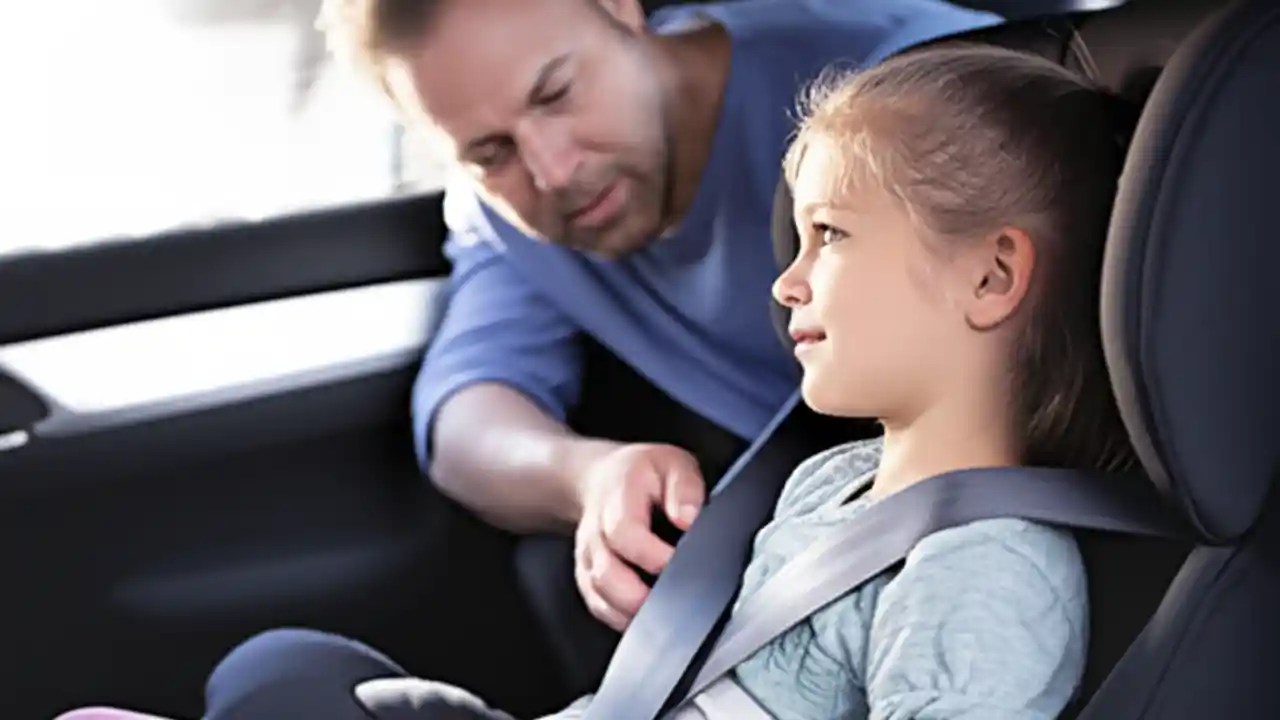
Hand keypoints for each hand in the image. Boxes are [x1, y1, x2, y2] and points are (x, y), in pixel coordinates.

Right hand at [573, 443, 704, 631]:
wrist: (604, 479)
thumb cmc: (644, 475)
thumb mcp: (673, 464)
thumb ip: (685, 488)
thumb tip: (688, 519)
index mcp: (617, 496)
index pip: (623, 531)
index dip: (651, 554)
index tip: (679, 563)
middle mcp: (595, 529)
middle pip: (605, 572)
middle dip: (639, 595)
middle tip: (674, 600)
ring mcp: (588, 555)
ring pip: (598, 594)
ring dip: (630, 612)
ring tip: (663, 614)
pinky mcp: (587, 575)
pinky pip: (597, 605)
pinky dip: (620, 618)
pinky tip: (645, 619)